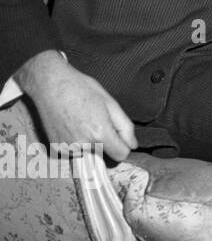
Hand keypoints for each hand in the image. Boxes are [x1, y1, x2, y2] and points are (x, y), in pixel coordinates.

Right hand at [14, 50, 136, 162]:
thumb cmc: (81, 89)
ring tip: (81, 120)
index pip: (121, 155)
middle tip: (95, 119)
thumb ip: (125, 127)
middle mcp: (83, 144)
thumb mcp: (111, 103)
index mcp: (99, 133)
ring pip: (89, 152)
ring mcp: (68, 148)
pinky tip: (71, 125)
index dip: (123, 145)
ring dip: (89, 141)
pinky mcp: (56, 148)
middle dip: (104, 140)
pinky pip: (75, 151)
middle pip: (105, 153)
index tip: (118, 135)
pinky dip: (76, 141)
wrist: (50, 85)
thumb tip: (132, 145)